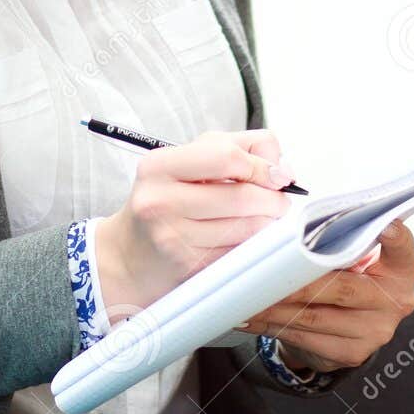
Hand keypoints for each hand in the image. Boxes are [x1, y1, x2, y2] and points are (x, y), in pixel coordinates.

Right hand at [94, 129, 296, 320]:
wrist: (131, 254)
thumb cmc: (168, 200)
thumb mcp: (191, 160)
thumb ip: (239, 148)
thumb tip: (283, 169)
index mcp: (159, 166)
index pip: (226, 156)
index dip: (261, 165)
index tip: (276, 175)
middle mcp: (159, 200)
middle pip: (241, 196)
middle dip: (273, 199)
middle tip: (279, 201)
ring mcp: (172, 237)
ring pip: (246, 228)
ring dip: (268, 223)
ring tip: (265, 218)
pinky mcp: (188, 266)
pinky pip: (239, 251)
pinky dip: (252, 244)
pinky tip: (245, 237)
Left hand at [240, 218, 413, 373]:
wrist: (347, 327)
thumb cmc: (344, 276)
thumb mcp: (349, 256)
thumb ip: (333, 241)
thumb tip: (286, 228)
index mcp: (399, 268)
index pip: (402, 248)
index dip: (395, 236)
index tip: (384, 225)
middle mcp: (395, 301)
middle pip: (342, 288)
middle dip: (297, 283)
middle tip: (264, 275)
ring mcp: (376, 331)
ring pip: (316, 317)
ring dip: (276, 307)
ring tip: (248, 296)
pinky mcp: (352, 353)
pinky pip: (305, 337)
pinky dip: (274, 325)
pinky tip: (252, 316)